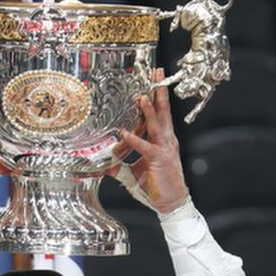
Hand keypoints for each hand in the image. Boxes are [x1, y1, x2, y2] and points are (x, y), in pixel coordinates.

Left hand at [111, 72, 188, 213]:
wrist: (172, 202)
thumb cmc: (157, 186)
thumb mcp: (134, 174)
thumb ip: (119, 167)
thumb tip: (103, 165)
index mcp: (162, 140)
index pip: (159, 114)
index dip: (156, 96)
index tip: (152, 80)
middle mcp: (166, 140)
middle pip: (163, 111)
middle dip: (159, 91)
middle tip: (157, 72)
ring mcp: (164, 149)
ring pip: (157, 124)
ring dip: (149, 110)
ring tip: (142, 95)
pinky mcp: (159, 160)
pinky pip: (145, 147)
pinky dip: (134, 139)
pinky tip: (124, 132)